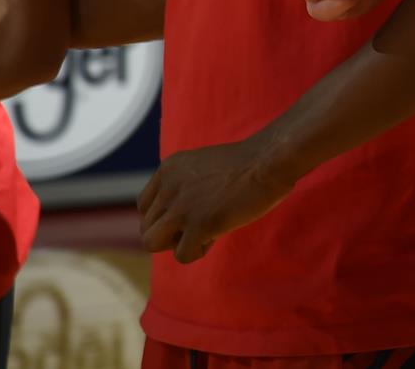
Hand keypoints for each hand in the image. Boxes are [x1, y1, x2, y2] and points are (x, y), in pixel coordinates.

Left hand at [139, 135, 295, 263]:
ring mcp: (181, 207)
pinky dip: (199, 251)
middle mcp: (168, 187)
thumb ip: (183, 185)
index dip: (164, 217)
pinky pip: (181, 254)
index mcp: (168, 169)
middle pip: (147, 227)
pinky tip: (217, 235)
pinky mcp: (198, 225)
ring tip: (204, 233)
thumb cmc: (248, 163)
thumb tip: (177, 219)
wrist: (270, 161)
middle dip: (171, 233)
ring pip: (152, 242)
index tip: (188, 216)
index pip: (145, 206)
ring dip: (177, 243)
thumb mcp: (202, 166)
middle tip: (199, 226)